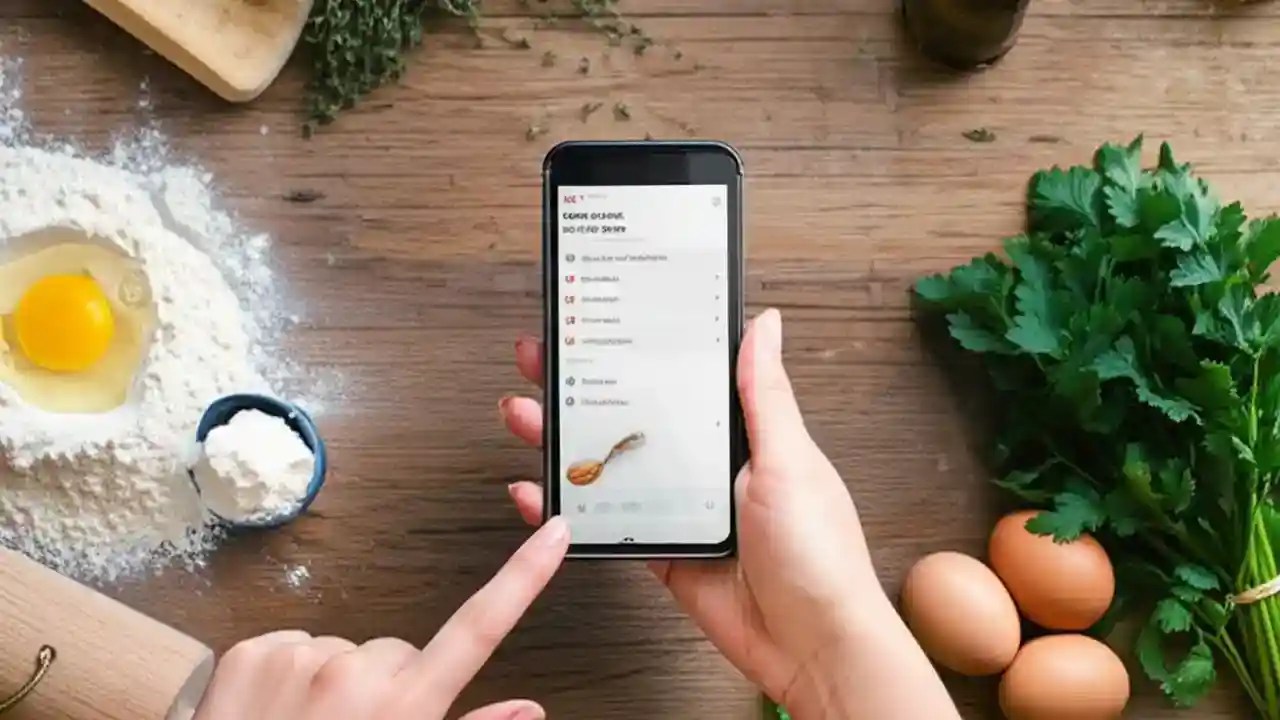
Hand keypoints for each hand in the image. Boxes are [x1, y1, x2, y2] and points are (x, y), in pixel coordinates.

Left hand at [193, 518, 569, 719]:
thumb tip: (528, 710)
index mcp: (404, 708)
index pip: (481, 628)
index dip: (522, 577)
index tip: (552, 535)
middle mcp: (356, 674)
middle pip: (398, 650)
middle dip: (389, 682)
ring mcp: (301, 658)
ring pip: (344, 649)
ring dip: (334, 682)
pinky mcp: (252, 652)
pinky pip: (292, 645)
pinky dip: (289, 676)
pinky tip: (278, 714)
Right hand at [500, 309, 903, 715]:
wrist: (812, 644)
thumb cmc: (819, 553)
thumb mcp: (790, 459)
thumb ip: (765, 395)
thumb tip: (767, 325)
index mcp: (744, 435)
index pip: (680, 380)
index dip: (638, 353)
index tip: (601, 325)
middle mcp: (709, 467)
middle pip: (634, 419)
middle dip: (583, 389)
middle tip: (543, 361)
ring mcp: (682, 509)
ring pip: (612, 466)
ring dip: (566, 442)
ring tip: (527, 415)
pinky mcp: (663, 551)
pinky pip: (609, 522)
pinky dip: (571, 507)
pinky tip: (539, 490)